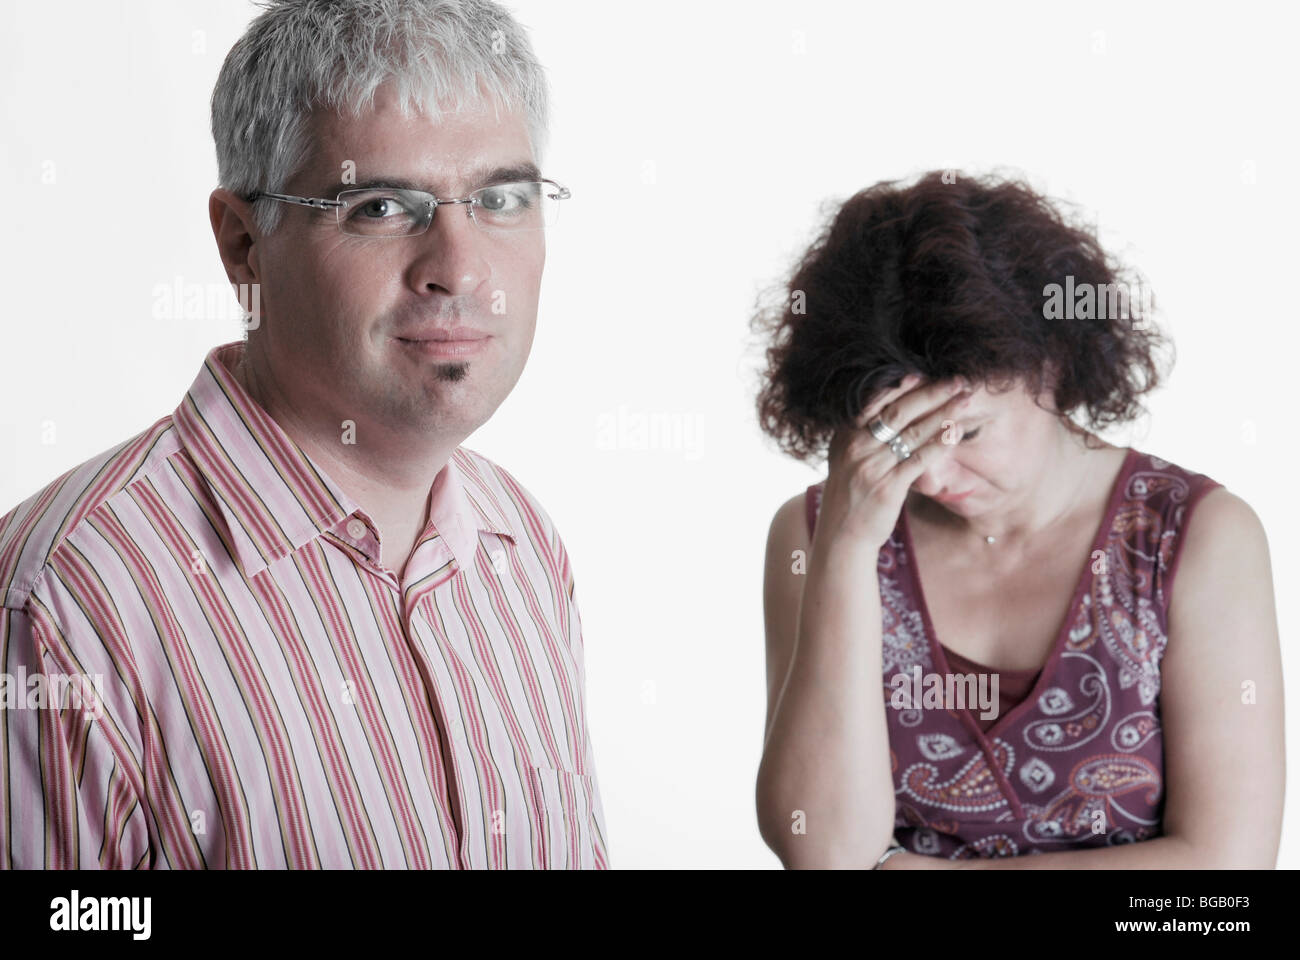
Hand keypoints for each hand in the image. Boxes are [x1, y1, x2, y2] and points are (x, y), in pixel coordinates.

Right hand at [813, 373, 971, 556]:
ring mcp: (871, 466)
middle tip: (956, 381)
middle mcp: (855, 447)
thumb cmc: (849, 495)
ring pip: (912, 432)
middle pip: (898, 412)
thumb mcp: (845, 459)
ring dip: (943, 413)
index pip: (875, 401)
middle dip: (931, 393)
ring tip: (964, 400)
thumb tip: (890, 407)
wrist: (842, 535)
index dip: (901, 386)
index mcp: (845, 435)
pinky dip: (939, 443)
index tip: (924, 373)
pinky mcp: (888, 487)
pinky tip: (955, 432)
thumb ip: (861, 434)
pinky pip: (919, 459)